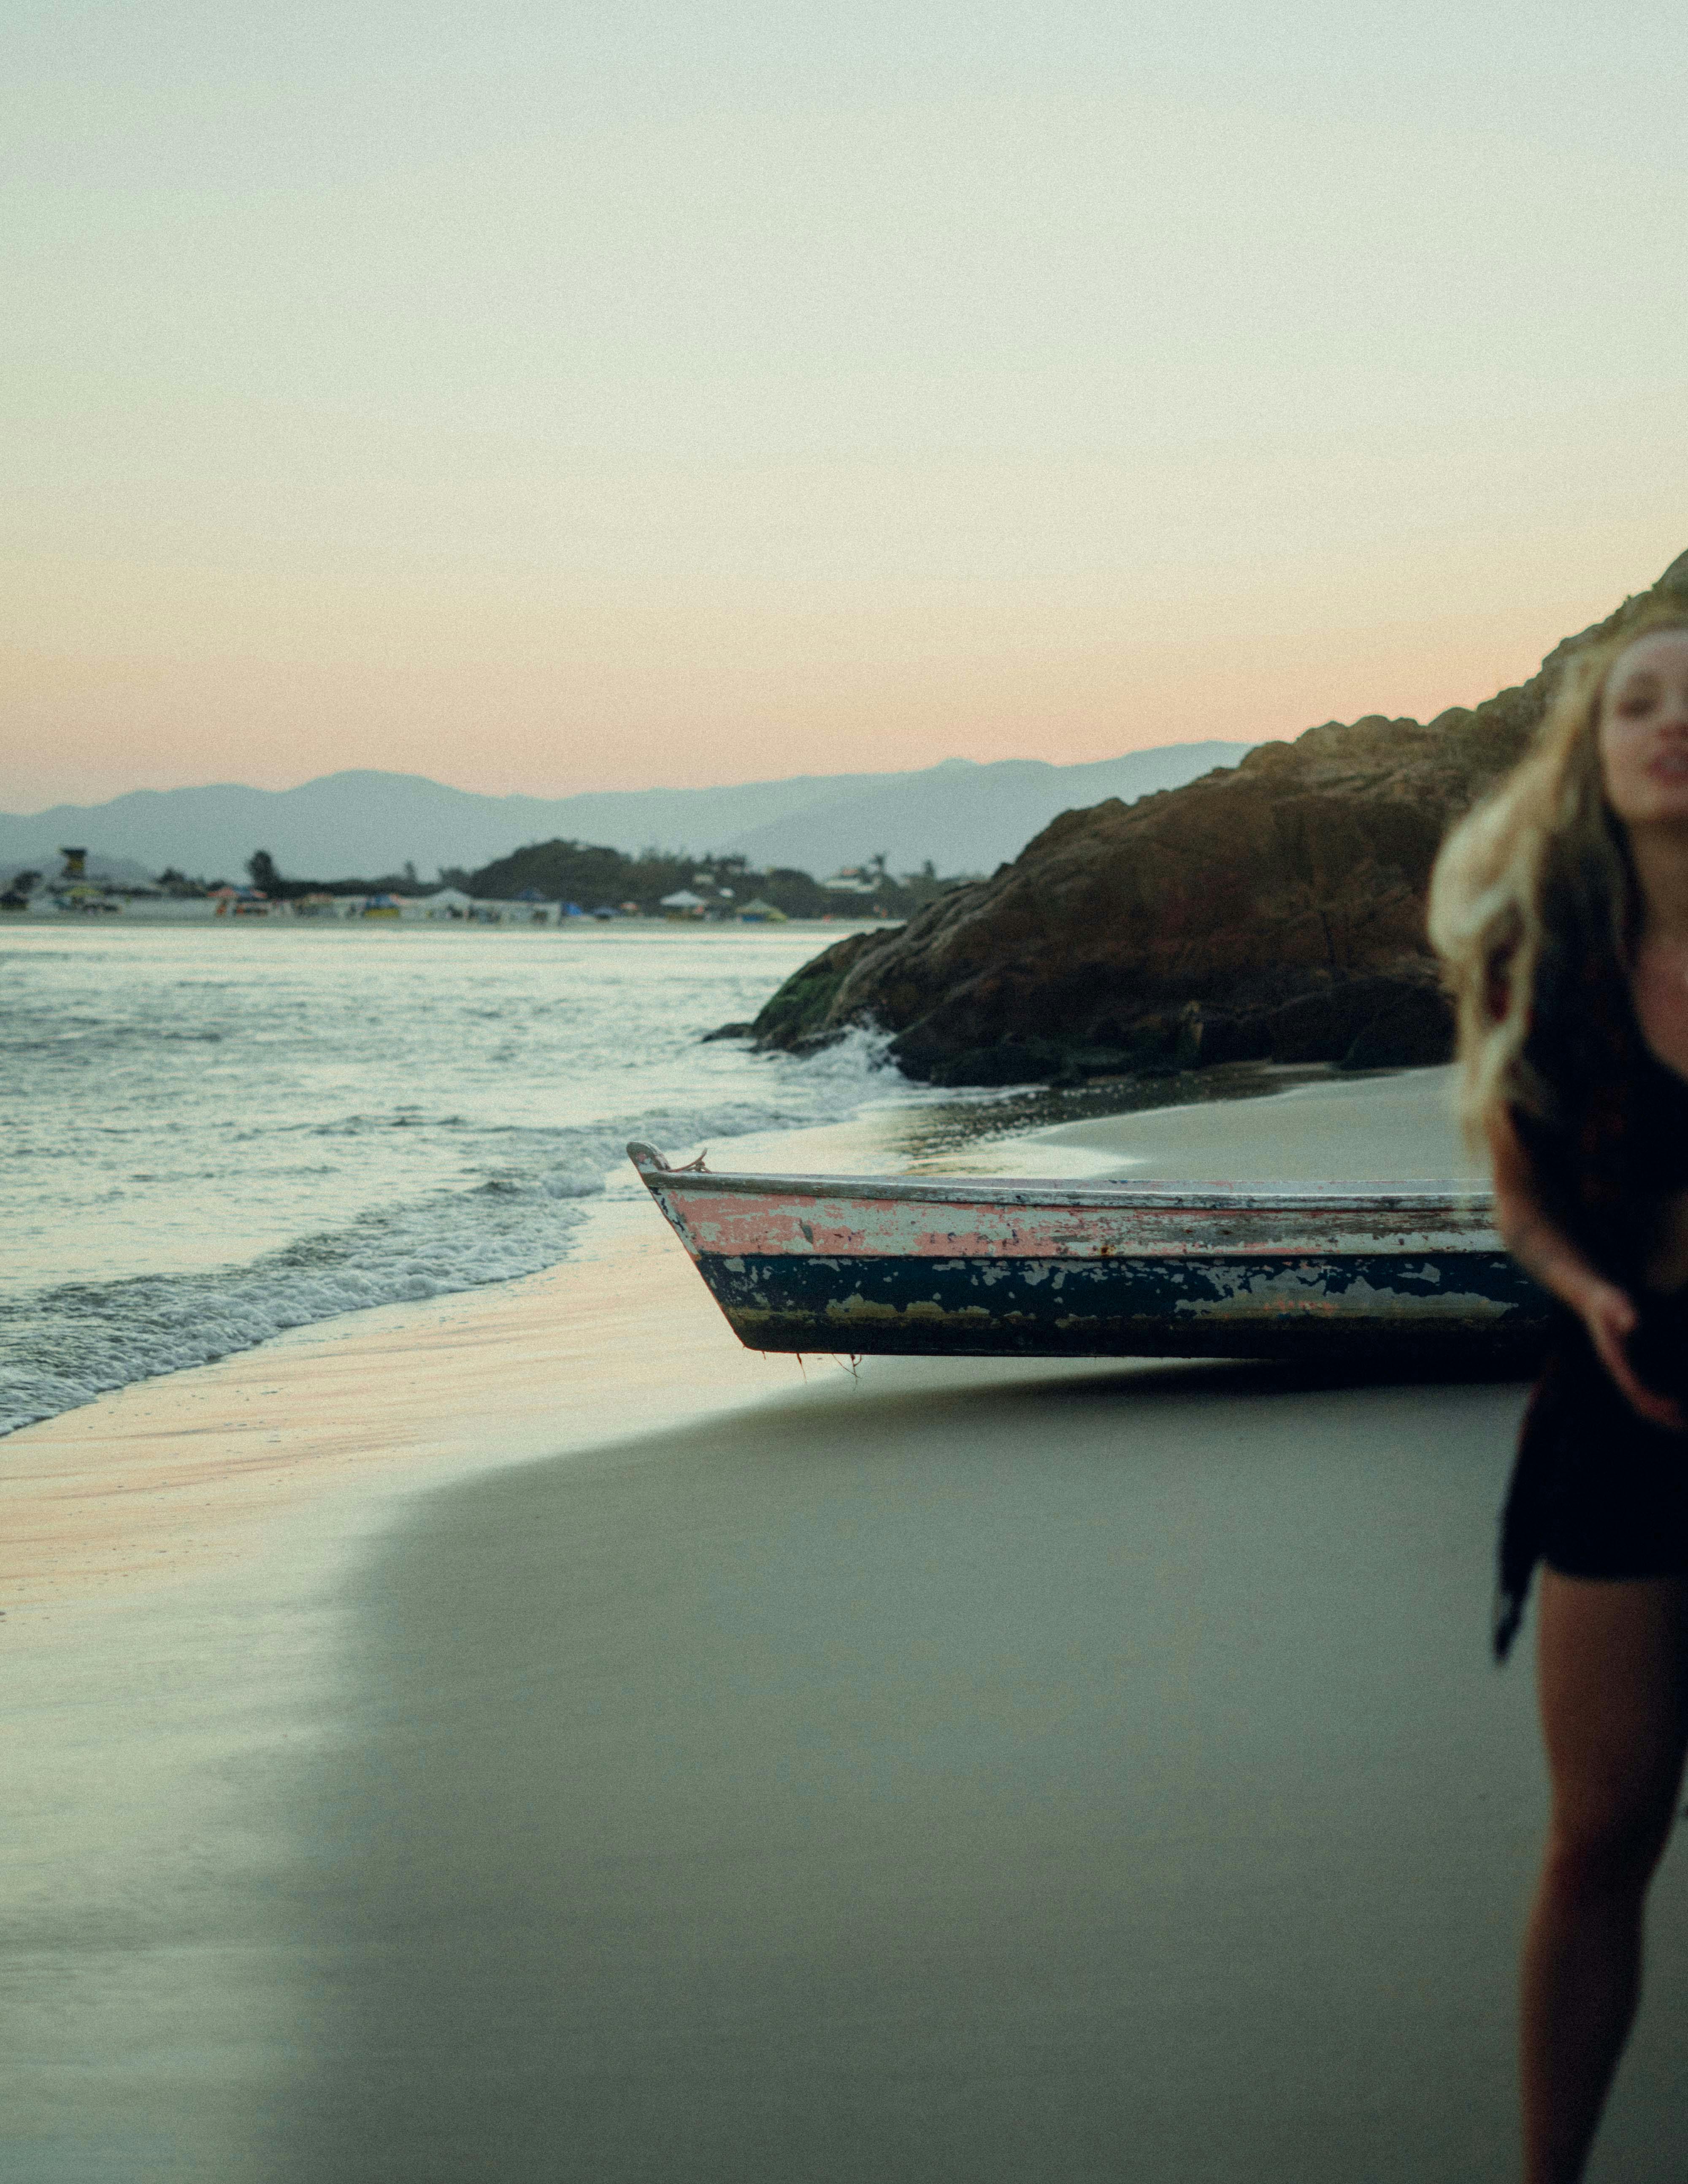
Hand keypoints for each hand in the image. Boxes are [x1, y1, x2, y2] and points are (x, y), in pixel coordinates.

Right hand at [1581, 1281, 1687, 1431]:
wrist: (1594, 1299)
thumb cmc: (1607, 1299)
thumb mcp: (1614, 1300)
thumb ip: (1622, 1311)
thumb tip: (1632, 1323)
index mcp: (1614, 1359)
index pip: (1635, 1387)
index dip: (1656, 1400)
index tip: (1678, 1406)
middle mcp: (1619, 1370)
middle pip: (1639, 1403)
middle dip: (1662, 1417)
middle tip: (1686, 1426)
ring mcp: (1624, 1371)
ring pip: (1642, 1402)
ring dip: (1662, 1415)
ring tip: (1684, 1424)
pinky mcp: (1631, 1368)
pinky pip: (1645, 1393)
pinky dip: (1662, 1402)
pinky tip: (1679, 1403)